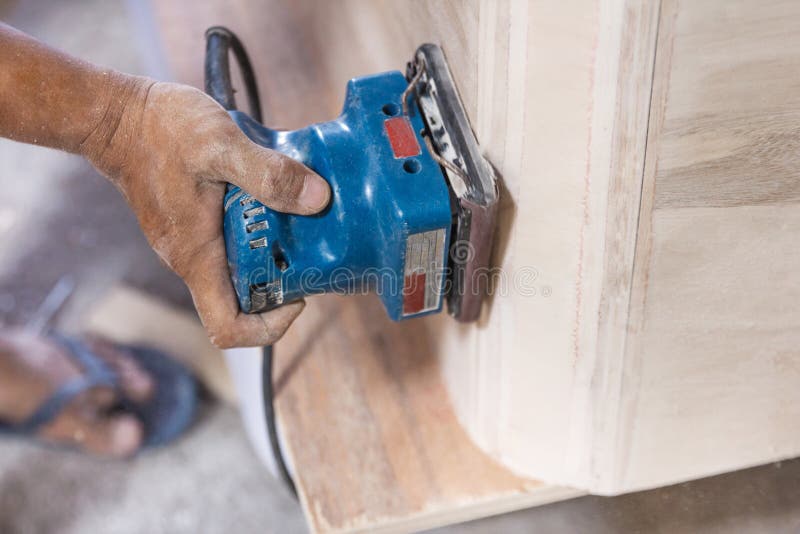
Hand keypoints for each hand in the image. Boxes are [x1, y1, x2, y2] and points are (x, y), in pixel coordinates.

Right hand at [81, 77, 329, 347]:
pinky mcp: (193, 220)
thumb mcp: (221, 146)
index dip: (268, 326)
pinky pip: (231, 239)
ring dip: (273, 249)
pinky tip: (276, 193)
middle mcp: (192, 258)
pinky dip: (259, 226)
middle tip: (312, 246)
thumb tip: (317, 200)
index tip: (297, 296)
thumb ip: (269, 174)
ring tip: (300, 216)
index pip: (228, 328)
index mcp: (197, 257)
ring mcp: (191, 240)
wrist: (117, 113)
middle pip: (242, 299)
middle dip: (282, 282)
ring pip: (240, 267)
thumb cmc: (160, 130)